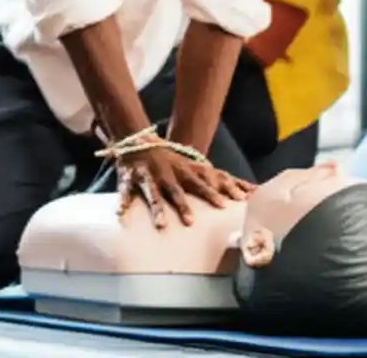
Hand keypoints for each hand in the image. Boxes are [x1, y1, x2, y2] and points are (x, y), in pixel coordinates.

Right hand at [116, 148, 253, 228]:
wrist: (138, 141)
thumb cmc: (170, 159)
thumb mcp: (191, 167)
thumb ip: (214, 180)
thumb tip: (246, 193)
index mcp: (183, 171)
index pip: (202, 182)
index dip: (214, 193)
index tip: (226, 206)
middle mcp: (167, 173)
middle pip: (178, 190)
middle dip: (184, 205)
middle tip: (192, 222)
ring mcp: (148, 176)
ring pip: (153, 194)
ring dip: (157, 209)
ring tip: (161, 225)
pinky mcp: (129, 178)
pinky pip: (125, 192)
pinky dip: (123, 202)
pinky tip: (120, 214)